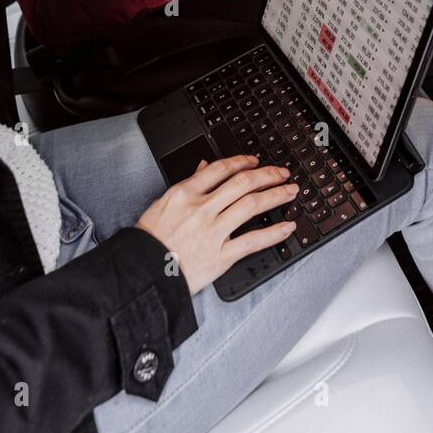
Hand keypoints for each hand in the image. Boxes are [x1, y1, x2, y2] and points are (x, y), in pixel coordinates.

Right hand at [135, 155, 297, 294]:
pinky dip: (273, 233)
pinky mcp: (220, 256)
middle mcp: (202, 209)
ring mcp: (213, 232)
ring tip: (290, 192)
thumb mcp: (163, 202)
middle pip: (242, 183)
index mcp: (185, 193)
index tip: (255, 161)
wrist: (142, 271)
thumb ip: (188, 184)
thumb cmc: (149, 238)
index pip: (220, 169)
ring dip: (275, 196)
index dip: (242, 161)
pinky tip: (287, 227)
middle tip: (283, 173)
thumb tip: (204, 166)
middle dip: (267, 175)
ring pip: (251, 206)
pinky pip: (252, 241)